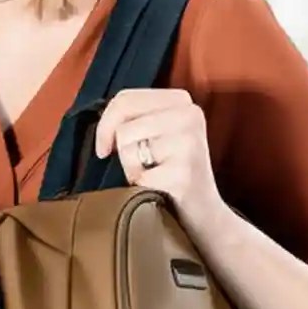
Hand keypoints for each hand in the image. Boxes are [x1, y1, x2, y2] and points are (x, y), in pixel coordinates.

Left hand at [94, 88, 226, 229]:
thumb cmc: (172, 170)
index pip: (125, 98)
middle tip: (136, 165)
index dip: (105, 124)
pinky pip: (137, 175)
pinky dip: (141, 187)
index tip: (104, 147)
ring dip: (132, 169)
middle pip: (123, 126)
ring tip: (154, 175)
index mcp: (181, 101)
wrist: (203, 210)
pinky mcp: (183, 172)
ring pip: (127, 148)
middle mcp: (189, 115)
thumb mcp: (158, 132)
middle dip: (120, 150)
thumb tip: (103, 122)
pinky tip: (160, 189)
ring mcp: (189, 143)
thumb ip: (134, 117)